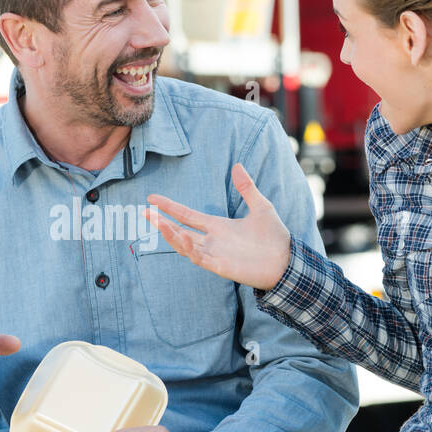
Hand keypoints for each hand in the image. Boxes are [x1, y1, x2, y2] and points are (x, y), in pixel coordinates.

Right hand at [145, 162, 291, 290]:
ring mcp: (214, 254)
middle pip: (179, 230)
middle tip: (145, 211)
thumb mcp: (261, 206)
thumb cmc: (275, 237)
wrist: (287, 261)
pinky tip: (180, 235)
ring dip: (170, 234)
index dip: (170, 207)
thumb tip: (237, 165)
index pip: (187, 215)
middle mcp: (212, 240)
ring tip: (157, 222)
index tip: (152, 198)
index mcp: (218, 226)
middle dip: (161, 222)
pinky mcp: (220, 266)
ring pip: (184, 245)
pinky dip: (187, 248)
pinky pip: (198, 257)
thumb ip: (247, 188)